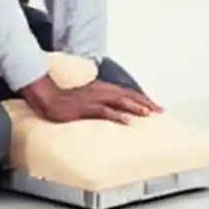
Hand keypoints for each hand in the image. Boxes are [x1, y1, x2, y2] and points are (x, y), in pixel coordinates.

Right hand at [34, 80, 160, 123]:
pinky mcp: (86, 108)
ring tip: (148, 113)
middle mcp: (102, 91)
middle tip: (159, 111)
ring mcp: (94, 99)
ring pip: (119, 101)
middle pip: (128, 95)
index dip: (143, 98)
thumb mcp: (89, 97)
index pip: (128, 92)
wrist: (49, 99)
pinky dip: (117, 115)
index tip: (156, 106)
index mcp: (103, 88)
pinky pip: (104, 111)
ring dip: (135, 107)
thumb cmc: (68, 100)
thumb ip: (103, 100)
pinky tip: (127, 121)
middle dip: (145, 102)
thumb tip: (116, 109)